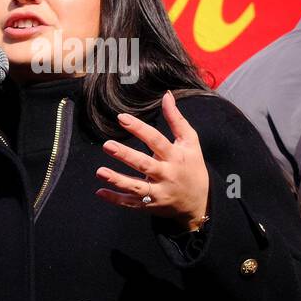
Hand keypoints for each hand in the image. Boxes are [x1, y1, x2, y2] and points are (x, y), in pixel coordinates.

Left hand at [95, 91, 209, 230]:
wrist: (200, 202)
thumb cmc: (192, 166)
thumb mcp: (190, 142)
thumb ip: (177, 119)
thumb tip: (167, 95)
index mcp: (175, 157)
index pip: (156, 141)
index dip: (139, 129)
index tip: (121, 118)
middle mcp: (166, 175)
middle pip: (144, 165)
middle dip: (126, 155)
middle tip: (107, 145)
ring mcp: (158, 192)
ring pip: (136, 187)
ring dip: (117, 180)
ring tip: (100, 171)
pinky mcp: (150, 205)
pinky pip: (131, 203)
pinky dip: (116, 199)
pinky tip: (100, 191)